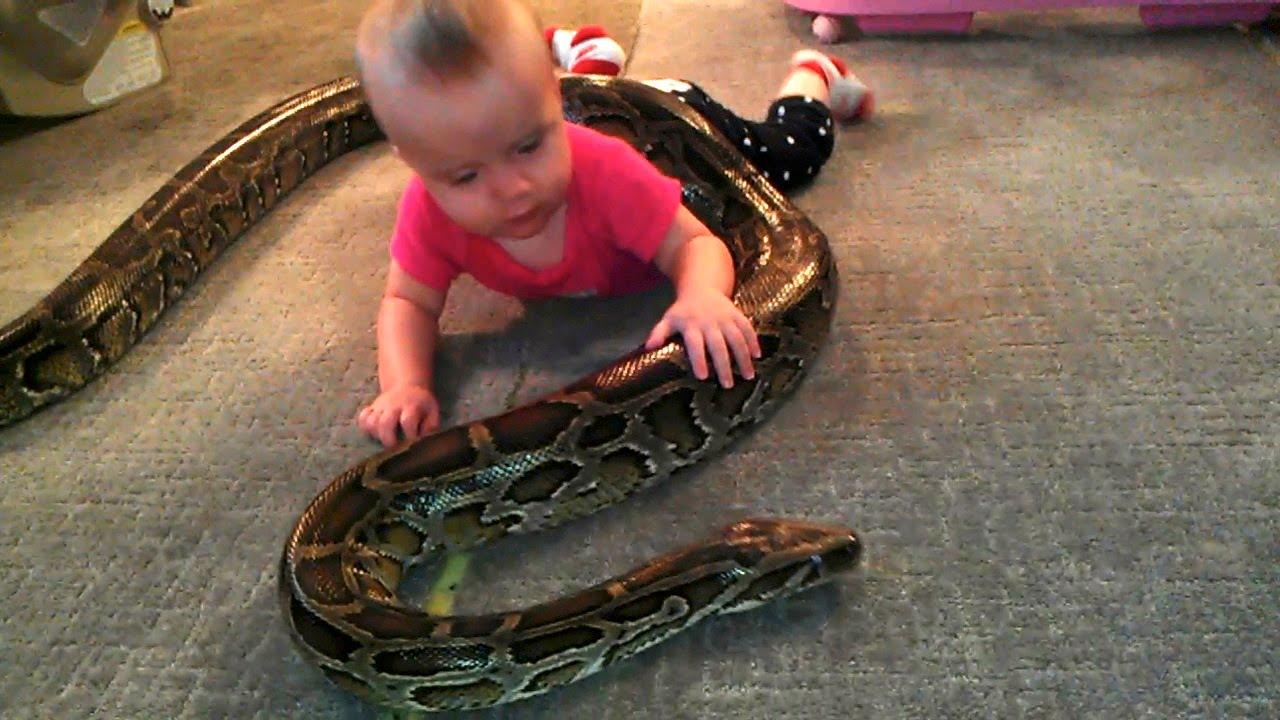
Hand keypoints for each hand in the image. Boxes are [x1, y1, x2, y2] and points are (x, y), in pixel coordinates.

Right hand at [357, 384, 439, 447]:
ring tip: (384, 439)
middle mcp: (393, 406)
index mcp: (411, 406)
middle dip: (388, 438)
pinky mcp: (372, 408)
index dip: (410, 433)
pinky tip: (374, 431)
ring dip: (376, 434)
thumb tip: (422, 437)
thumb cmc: (421, 402)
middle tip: (393, 445)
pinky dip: (365, 427)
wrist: (407, 386)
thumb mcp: (432, 410)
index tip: (413, 438)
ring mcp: (380, 406)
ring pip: (371, 421)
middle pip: (384, 422)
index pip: (407, 421)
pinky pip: (363, 418)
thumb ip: (431, 425)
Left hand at [645, 288, 760, 386]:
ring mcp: (725, 318)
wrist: (701, 287)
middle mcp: (710, 322)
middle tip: (728, 385)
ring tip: (748, 376)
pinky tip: (757, 356)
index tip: (702, 376)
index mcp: (691, 325)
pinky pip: (748, 328)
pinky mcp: (737, 315)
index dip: (698, 359)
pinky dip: (754, 341)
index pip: (695, 344)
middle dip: (723, 365)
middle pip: (718, 345)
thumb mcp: (668, 319)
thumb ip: (659, 333)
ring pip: (737, 338)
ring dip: (743, 357)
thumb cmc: (683, 311)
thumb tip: (647, 347)